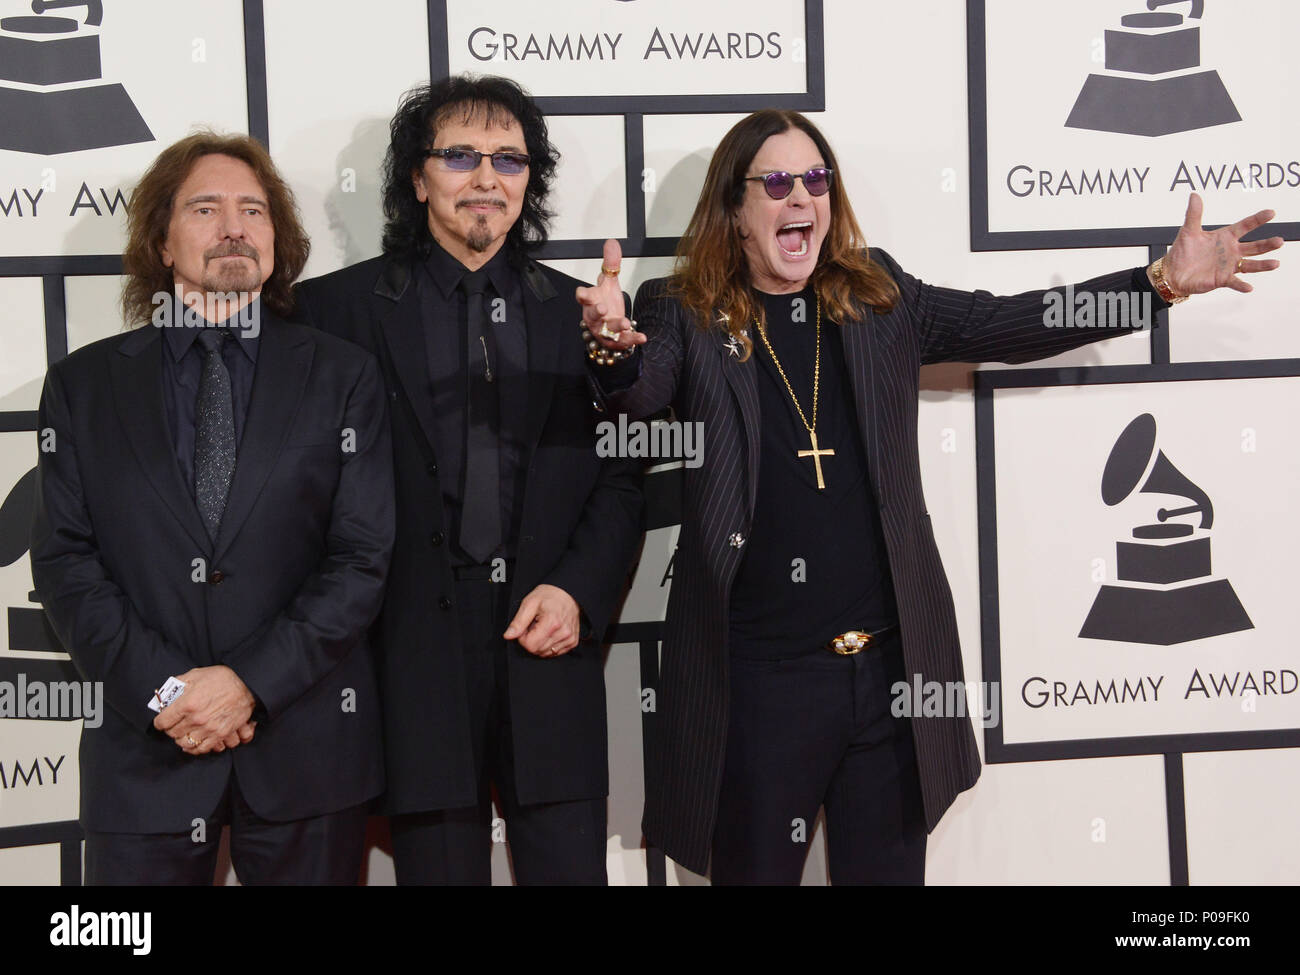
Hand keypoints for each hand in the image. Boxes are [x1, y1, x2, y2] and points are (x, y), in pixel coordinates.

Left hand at [153, 665, 256, 755]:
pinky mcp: (220, 734)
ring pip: (184, 743)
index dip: (160, 720)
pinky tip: (194, 741)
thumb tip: (166, 694)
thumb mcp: (196, 674)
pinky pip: (202, 749)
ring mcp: (209, 728)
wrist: (247, 684)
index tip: (162, 719)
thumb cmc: (222, 678)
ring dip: (182, 739)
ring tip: (184, 733)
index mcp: (187, 703)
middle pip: (172, 733)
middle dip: (171, 729)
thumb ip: (178, 684)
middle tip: (174, 724)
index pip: (162, 721)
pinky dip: (195, 748)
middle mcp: (196, 719)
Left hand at [503, 584, 581, 656]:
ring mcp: (569, 638)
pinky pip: (555, 653)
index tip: (525, 627)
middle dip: (531, 641)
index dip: (523, 638)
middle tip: (534, 626)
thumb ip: (518, 622)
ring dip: (540, 643)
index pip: (530, 645)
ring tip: (543, 628)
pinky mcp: (573, 642)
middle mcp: (563, 633)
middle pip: (538, 651)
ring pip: (546, 653)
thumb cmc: (548, 595)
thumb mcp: (529, 603)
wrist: (568, 592)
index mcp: (552, 623)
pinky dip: (549, 645)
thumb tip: (508, 636)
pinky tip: (550, 633)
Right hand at [575, 239, 645, 351]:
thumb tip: (612, 242)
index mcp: (591, 300)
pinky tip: (642, 337)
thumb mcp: (609, 282)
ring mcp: (605, 330)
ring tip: (626, 323)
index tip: (581, 293)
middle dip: (596, 311)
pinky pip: (624, 341)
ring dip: (616, 326)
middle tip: (601, 308)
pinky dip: (633, 339)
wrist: (609, 327)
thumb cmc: (606, 302)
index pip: (583, 296)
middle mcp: (596, 317)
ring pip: (608, 329)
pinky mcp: (616, 340)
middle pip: (592, 314)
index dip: (582, 295)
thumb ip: (611, 264)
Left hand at [1160, 192, 1282, 295]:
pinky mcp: (1222, 279)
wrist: (1173, 273)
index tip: (1271, 213)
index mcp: (1225, 237)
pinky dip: (1241, 285)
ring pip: (1250, 265)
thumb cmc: (1182, 252)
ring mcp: (1228, 266)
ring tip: (1275, 263)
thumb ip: (1194, 214)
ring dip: (1262, 265)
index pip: (1245, 226)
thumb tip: (1194, 195)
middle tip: (1280, 241)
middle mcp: (1231, 251)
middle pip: (1254, 247)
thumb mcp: (1188, 231)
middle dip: (1267, 244)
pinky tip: (1249, 287)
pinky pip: (1234, 282)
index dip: (1257, 219)